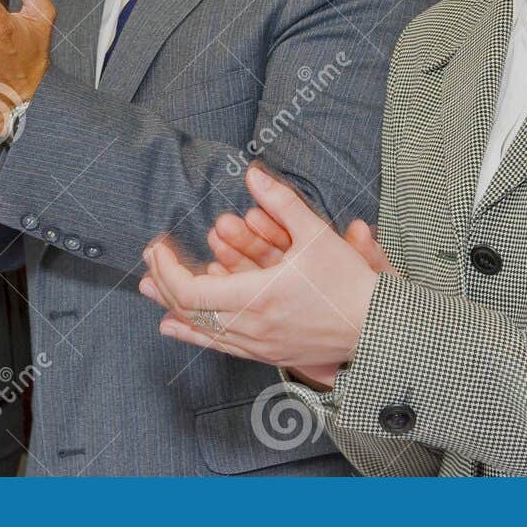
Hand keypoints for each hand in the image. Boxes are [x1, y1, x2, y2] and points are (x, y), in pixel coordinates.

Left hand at [136, 164, 385, 379]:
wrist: (378, 329)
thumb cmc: (349, 283)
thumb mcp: (317, 235)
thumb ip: (282, 202)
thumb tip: (253, 172)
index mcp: (260, 298)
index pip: (191, 291)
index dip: (167, 268)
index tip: (157, 246)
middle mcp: (253, 327)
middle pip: (189, 311)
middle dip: (163, 283)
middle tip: (148, 261)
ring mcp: (259, 345)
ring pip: (202, 331)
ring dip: (171, 309)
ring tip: (149, 291)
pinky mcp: (267, 354)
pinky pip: (220, 347)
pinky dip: (193, 335)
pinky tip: (175, 327)